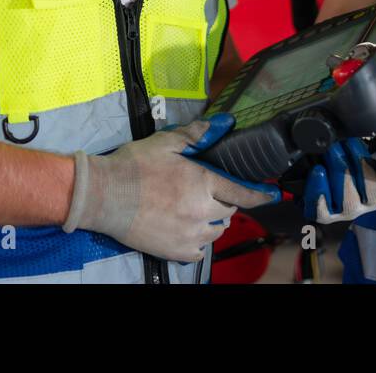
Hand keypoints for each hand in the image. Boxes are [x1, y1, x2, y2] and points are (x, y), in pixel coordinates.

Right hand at [62, 114, 279, 262]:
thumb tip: (224, 123)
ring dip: (212, 221)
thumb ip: (197, 134)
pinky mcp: (177, 251)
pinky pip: (200, 250)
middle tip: (207, 193)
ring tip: (194, 210)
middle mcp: (201, 211)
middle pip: (228, 210)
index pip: (241, 192)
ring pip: (216, 231)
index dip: (260, 193)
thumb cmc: (134, 165)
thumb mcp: (166, 142)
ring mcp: (190, 234)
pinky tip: (186, 229)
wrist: (103, 195)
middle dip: (224, 201)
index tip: (273, 193)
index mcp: (202, 182)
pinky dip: (198, 240)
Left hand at [303, 126, 375, 223]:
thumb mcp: (368, 135)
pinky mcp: (324, 215)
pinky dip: (320, 192)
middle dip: (357, 161)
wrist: (315, 157)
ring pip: (348, 201)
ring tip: (330, 151)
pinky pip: (323, 212)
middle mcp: (369, 199)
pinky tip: (318, 171)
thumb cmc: (343, 148)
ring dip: (338, 172)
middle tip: (345, 141)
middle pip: (371, 189)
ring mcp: (347, 210)